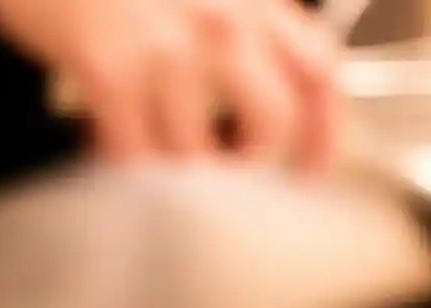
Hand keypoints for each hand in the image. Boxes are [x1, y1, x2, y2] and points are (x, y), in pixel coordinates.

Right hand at [0, 0, 342, 170]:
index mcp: (254, 0)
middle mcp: (222, 22)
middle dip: (246, 158)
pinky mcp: (111, 70)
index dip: (326, 132)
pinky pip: (133, 154)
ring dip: (168, 159)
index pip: (320, 74)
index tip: (313, 168)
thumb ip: (251, 29)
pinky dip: (118, 157)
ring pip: (196, 153)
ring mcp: (167, 48)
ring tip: (142, 134)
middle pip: (272, 124)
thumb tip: (281, 99)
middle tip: (220, 160)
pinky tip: (104, 133)